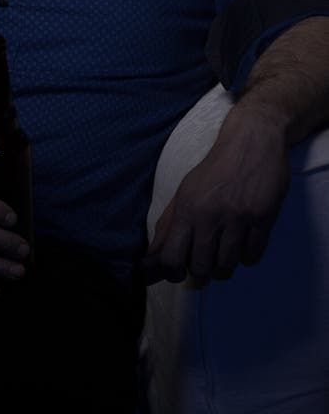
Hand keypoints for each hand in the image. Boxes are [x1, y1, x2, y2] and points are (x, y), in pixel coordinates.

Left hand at [142, 111, 290, 284]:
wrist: (251, 140)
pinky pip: (252, 256)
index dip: (171, 273)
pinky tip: (242, 243)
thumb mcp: (185, 191)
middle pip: (200, 267)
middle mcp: (210, 214)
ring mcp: (238, 217)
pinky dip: (246, 256)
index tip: (177, 273)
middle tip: (204, 262)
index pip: (171, 257)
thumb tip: (151, 259)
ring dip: (224, 266)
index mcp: (187, 207)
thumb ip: (168, 224)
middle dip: (201, 271)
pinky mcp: (263, 218)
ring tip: (223, 253)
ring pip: (226, 266)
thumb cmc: (216, 169)